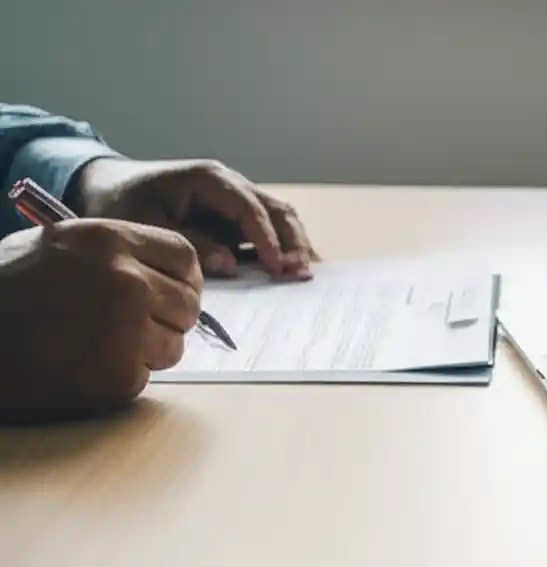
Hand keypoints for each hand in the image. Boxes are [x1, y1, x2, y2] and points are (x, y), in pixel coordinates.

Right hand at [0, 220, 201, 420]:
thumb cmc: (4, 289)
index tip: (177, 290)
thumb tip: (163, 273)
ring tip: (102, 345)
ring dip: (149, 350)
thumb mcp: (55, 246)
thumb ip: (113, 254)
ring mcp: (125, 330)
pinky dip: (120, 376)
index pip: (184, 256)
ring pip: (173, 344)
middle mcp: (126, 281)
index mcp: (109, 240)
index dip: (185, 277)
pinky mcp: (117, 376)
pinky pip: (144, 376)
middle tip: (141, 326)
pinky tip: (82, 366)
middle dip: (170, 317)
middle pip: (188, 303)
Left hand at [70, 158, 316, 280]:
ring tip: (305, 274)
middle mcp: (230, 184)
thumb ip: (191, 242)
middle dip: (293, 242)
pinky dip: (283, 247)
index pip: (249, 208)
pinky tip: (294, 269)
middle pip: (276, 210)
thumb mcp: (147, 224)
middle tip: (302, 274)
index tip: (277, 267)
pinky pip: (267, 227)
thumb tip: (230, 263)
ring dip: (295, 245)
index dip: (267, 238)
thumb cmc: (123, 203)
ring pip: (279, 217)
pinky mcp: (235, 215)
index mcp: (209, 179)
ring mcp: (236, 198)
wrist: (109, 187)